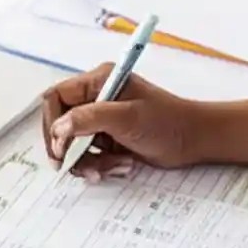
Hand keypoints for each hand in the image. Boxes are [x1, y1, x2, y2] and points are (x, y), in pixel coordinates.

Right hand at [40, 63, 208, 179]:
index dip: (53, 124)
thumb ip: (88, 119)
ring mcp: (102, 120)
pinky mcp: (109, 139)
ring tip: (112, 166)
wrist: (194, 141)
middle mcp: (97, 98)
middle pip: (61, 124)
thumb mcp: (126, 117)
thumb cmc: (168, 121)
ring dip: (88, 162)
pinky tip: (121, 165)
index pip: (57, 98)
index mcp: (99, 81)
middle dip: (69, 149)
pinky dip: (100, 166)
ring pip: (74, 145)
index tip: (60, 148)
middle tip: (76, 166)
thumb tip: (58, 129)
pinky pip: (89, 156)